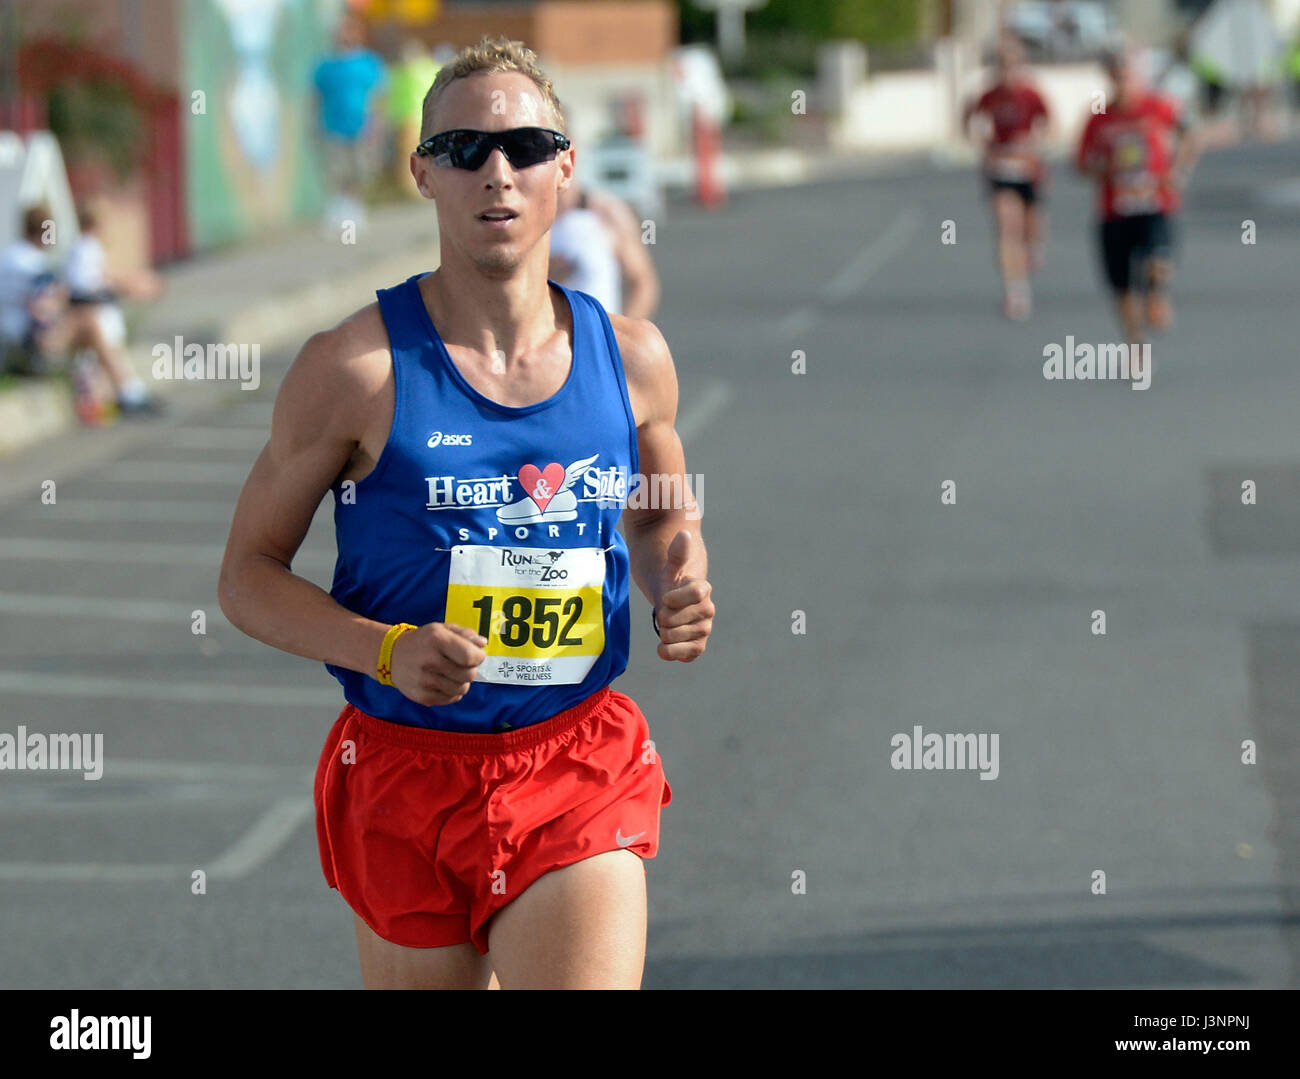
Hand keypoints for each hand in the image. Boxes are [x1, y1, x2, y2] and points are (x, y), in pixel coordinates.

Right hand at [388, 621, 486, 705]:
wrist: (392, 655)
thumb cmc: (423, 641)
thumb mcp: (442, 629)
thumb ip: (465, 634)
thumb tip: (483, 644)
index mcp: (437, 639)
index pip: (471, 656)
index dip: (478, 657)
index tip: (474, 654)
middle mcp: (429, 660)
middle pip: (469, 675)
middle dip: (470, 669)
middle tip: (461, 664)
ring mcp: (424, 681)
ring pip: (462, 689)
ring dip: (462, 682)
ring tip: (452, 673)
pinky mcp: (422, 696)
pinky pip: (451, 699)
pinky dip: (453, 692)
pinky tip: (444, 682)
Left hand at [653, 530, 713, 661]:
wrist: (672, 602)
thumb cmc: (670, 582)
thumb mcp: (670, 567)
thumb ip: (676, 553)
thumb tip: (684, 533)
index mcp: (703, 590)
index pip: (696, 593)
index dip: (674, 597)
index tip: (665, 597)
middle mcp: (708, 610)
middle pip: (673, 620)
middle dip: (662, 616)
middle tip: (664, 610)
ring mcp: (704, 629)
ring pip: (675, 637)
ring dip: (663, 632)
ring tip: (666, 624)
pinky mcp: (698, 645)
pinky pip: (688, 654)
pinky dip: (673, 653)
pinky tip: (663, 647)